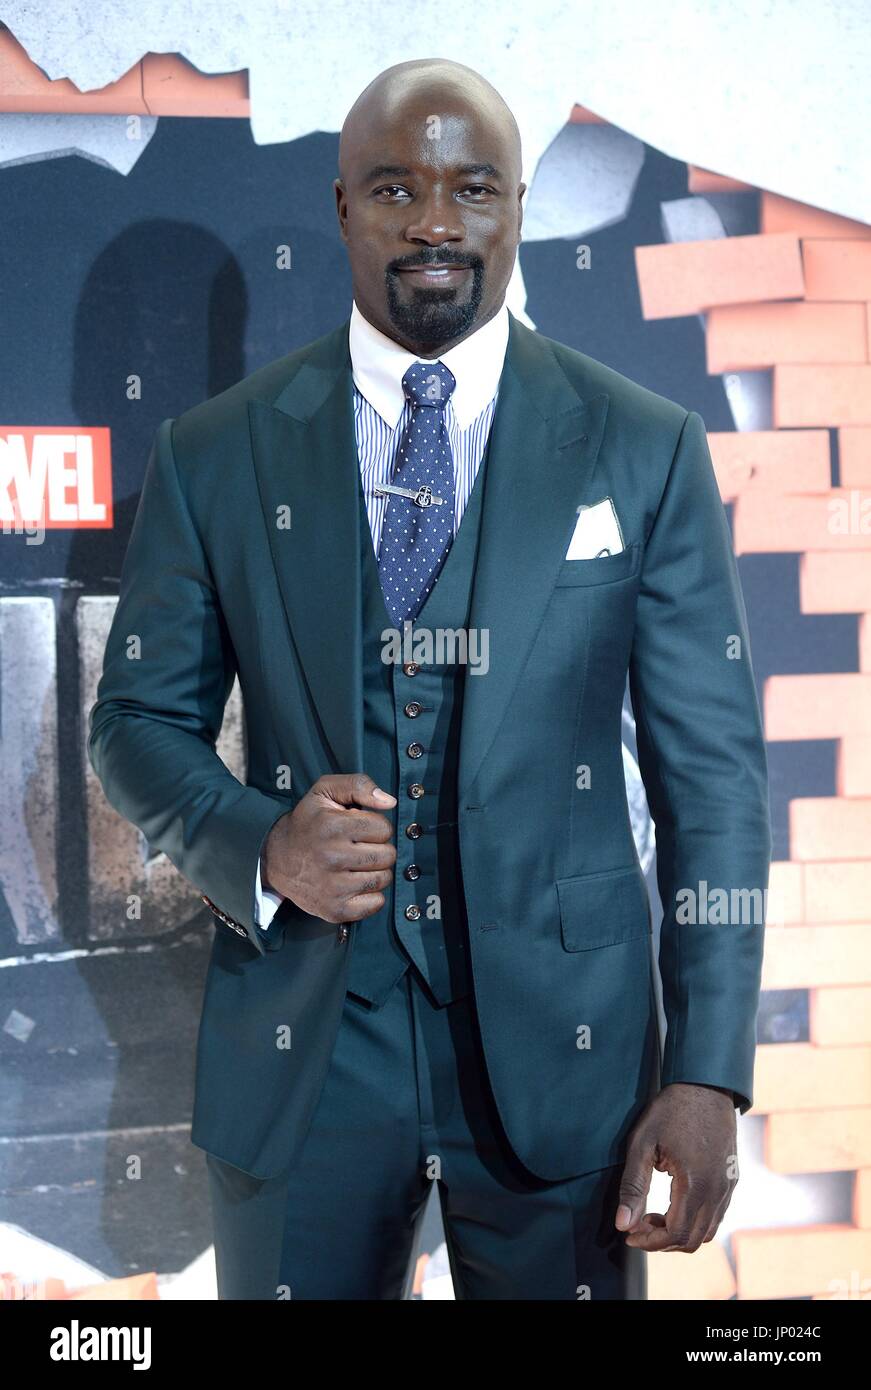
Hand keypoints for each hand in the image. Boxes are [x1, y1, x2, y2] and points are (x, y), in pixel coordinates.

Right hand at [261, 773, 396, 923]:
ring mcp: (333, 887)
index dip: (374, 826)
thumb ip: (359, 785)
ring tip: (356, 864)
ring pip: (383, 879)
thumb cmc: (308, 822)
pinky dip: (371, 895)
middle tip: (359, 847)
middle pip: (387, 855)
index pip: (384, 829)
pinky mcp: (334, 910)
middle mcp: (332, 857)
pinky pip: (375, 904)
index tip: (358, 829)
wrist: (275, 858)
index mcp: (332, 826)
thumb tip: (390, 803)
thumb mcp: (325, 791)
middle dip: (378, 848)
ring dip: (376, 871)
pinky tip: (355, 884)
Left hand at [615, 1083, 737, 1251]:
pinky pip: (715, 1215)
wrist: (706, 1084)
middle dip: (662, 1241)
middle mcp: (718, 1191)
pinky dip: (694, 1222)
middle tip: (638, 1225)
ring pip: (707, 1231)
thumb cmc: (671, 1110)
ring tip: (652, 1215)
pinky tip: (673, 1204)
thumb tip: (623, 1224)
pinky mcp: (731, 1180)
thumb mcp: (642, 1143)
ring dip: (679, 1233)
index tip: (629, 1233)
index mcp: (696, 1184)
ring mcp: (728, 1186)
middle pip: (693, 1240)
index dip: (650, 1242)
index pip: (676, 1234)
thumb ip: (633, 1186)